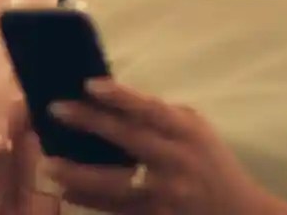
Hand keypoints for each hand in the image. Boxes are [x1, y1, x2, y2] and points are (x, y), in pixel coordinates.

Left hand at [44, 78, 286, 214]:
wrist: (238, 213)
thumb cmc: (211, 163)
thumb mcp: (196, 130)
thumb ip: (161, 116)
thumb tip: (113, 97)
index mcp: (187, 132)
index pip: (150, 109)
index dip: (120, 96)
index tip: (88, 84)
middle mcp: (176, 161)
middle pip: (128, 139)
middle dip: (89, 123)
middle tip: (54, 109)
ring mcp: (166, 193)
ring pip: (116, 183)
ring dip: (79, 173)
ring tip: (49, 163)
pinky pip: (116, 210)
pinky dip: (89, 200)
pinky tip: (65, 191)